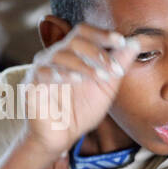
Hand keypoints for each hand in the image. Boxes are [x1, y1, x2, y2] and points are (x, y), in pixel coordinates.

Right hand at [23, 24, 139, 155]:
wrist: (61, 136)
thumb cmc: (82, 110)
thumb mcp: (106, 87)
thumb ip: (118, 65)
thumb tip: (136, 43)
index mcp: (73, 53)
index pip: (85, 32)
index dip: (102, 33)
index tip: (121, 40)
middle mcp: (56, 55)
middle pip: (75, 40)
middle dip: (98, 52)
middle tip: (115, 68)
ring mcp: (42, 67)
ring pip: (61, 54)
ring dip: (85, 65)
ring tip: (102, 77)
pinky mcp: (31, 83)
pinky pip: (44, 72)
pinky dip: (61, 73)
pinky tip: (76, 79)